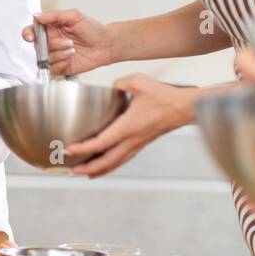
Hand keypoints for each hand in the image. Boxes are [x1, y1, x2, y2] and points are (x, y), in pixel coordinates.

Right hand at [21, 9, 114, 75]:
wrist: (105, 45)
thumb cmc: (92, 29)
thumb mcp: (74, 16)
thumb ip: (54, 15)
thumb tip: (37, 15)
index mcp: (50, 28)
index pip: (32, 30)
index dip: (28, 34)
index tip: (30, 36)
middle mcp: (50, 42)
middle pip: (37, 46)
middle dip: (51, 44)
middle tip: (67, 41)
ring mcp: (54, 54)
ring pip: (44, 57)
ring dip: (59, 53)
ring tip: (72, 48)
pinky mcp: (59, 66)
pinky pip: (51, 67)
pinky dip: (61, 62)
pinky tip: (71, 57)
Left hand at [67, 73, 193, 176]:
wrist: (185, 107)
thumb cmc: (165, 97)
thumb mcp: (138, 82)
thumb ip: (120, 83)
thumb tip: (112, 87)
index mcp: (128, 127)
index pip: (101, 143)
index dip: (83, 148)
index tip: (70, 150)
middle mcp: (132, 139)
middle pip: (106, 161)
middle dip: (87, 168)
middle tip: (72, 170)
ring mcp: (138, 143)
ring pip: (116, 163)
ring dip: (99, 170)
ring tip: (85, 173)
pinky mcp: (142, 143)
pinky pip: (124, 158)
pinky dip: (111, 165)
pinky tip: (106, 165)